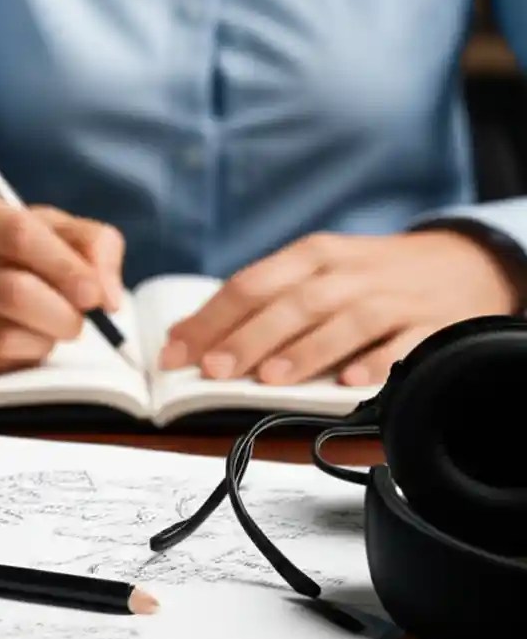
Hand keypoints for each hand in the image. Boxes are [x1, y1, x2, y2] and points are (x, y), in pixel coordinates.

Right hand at [0, 190, 124, 378]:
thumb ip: (87, 244)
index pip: (18, 233)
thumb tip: (109, 295)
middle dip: (61, 315)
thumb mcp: (34, 228)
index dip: (66, 267)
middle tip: (75, 323)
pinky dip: (13, 362)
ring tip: (43, 333)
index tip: (96, 296)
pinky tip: (12, 347)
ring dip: (40, 343)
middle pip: (12, 292)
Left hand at [159, 230, 522, 385]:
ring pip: (342, 321)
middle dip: (248, 337)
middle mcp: (348, 272)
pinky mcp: (429, 324)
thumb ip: (259, 303)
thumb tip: (189, 339)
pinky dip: (373, 362)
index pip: (249, 285)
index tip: (176, 353)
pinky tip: (349, 382)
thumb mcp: (316, 272)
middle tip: (215, 369)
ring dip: (304, 351)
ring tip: (270, 377)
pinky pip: (399, 343)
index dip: (209, 320)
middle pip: (291, 303)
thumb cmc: (368, 275)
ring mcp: (390, 297)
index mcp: (312, 256)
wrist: (461, 262)